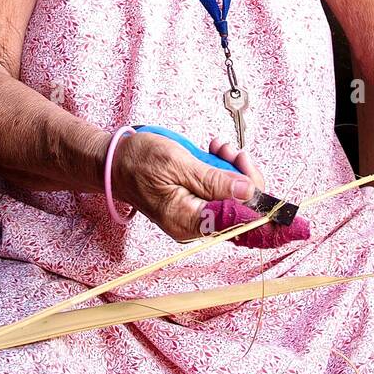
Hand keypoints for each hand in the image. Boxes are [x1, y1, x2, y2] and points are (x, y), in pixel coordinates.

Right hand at [108, 131, 257, 241]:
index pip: (237, 221)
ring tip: (219, 149)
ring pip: (232, 198)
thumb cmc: (137, 161)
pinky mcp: (194, 205)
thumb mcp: (176, 163)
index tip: (260, 179)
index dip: (257, 202)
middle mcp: (193, 225)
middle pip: (238, 211)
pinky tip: (214, 154)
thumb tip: (248, 191)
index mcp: (188, 221)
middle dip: (243, 177)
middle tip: (233, 152)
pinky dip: (222, 172)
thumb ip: (213, 180)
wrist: (114, 162)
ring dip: (232, 170)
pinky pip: (219, 193)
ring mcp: (194, 216)